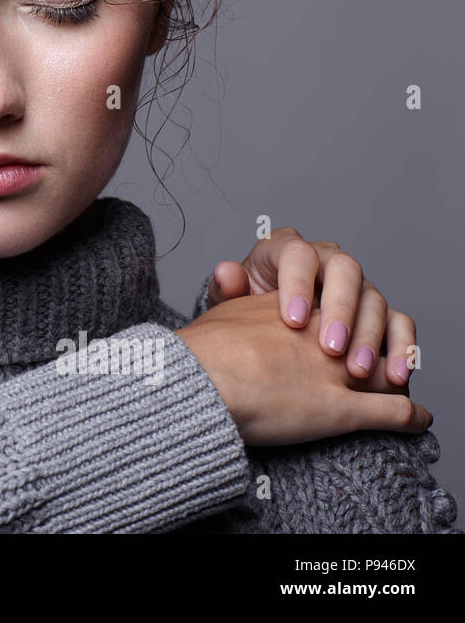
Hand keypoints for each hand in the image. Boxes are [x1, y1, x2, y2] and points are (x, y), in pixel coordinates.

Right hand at [176, 291, 431, 445]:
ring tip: (400, 387)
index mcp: (299, 307)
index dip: (348, 317)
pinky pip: (393, 411)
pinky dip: (410, 417)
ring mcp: (337, 371)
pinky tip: (418, 419)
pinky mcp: (343, 410)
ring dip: (394, 378)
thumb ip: (230, 290)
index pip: (340, 302)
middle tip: (362, 366)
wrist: (204, 380)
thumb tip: (226, 269)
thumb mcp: (218, 310)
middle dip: (371, 344)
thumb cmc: (203, 350)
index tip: (342, 332)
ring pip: (384, 370)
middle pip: (367, 329)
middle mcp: (325, 333)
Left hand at [204, 228, 416, 384]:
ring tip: (357, 370)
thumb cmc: (245, 315)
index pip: (298, 254)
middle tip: (330, 348)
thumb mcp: (230, 304)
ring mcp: (356, 286)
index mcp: (287, 250)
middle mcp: (327, 261)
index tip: (293, 321)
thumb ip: (228, 290)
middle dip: (340, 310)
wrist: (262, 337)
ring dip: (370, 336)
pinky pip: (399, 323)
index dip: (298, 285)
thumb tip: (226, 272)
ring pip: (374, 298)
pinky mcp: (378, 313)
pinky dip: (401, 348)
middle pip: (345, 270)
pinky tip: (395, 376)